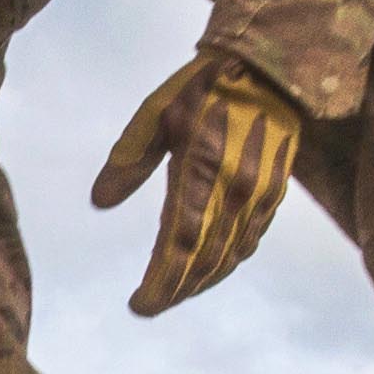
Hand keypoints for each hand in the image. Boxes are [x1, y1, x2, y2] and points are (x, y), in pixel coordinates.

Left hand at [87, 50, 308, 317]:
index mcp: (202, 172)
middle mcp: (235, 192)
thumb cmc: (204, 86)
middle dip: (175, 289)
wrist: (269, 69)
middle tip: (149, 305)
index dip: (159, 282)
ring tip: (174, 294)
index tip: (138, 305)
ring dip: (201, 282)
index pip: (178, 244)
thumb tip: (99, 202)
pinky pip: (250, 241)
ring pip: (229, 256)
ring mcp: (258, 197)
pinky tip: (211, 270)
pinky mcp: (273, 195)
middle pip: (204, 260)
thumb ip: (129, 160)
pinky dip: (228, 263)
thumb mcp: (157, 114)